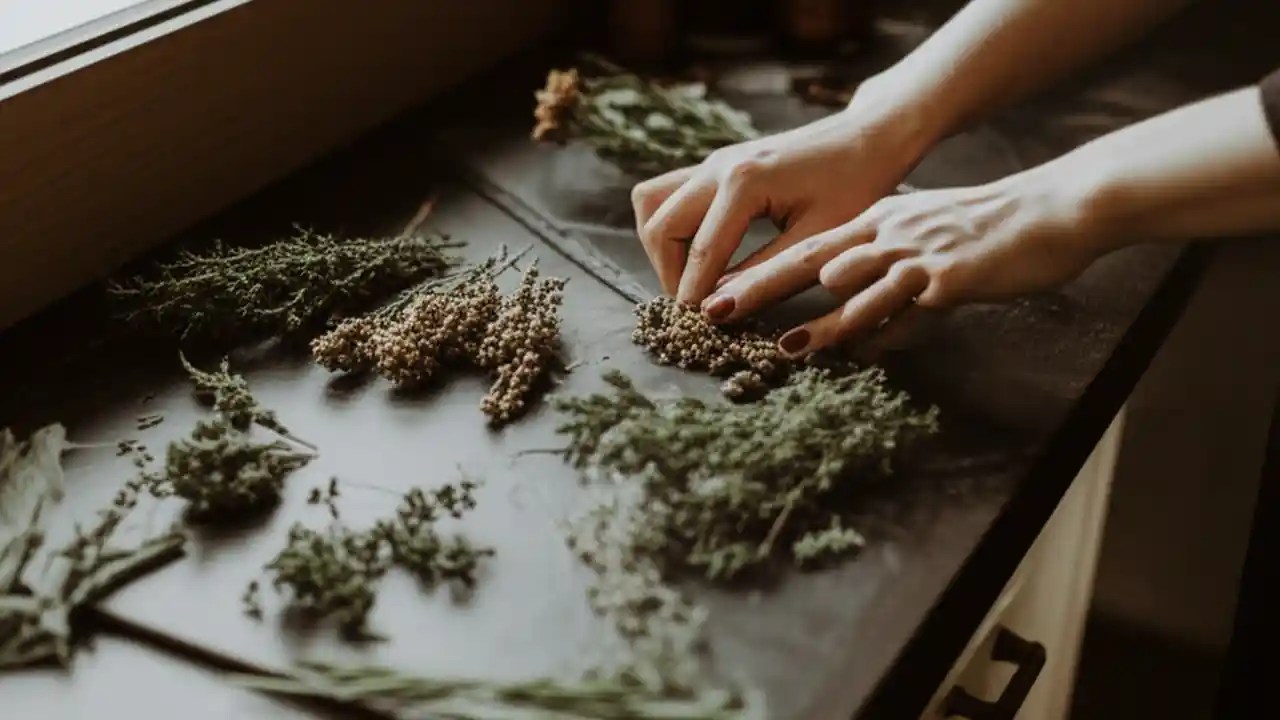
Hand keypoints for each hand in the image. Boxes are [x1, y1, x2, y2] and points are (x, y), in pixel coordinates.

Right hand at [630, 89, 933, 303]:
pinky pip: (667, 193)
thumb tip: (720, 307)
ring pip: (652, 203)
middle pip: (659, 225)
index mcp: (745, 181)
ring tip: (689, 280)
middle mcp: (718, 165)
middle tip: (692, 307)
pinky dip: (669, 226)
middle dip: (668, 273)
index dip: (692, 294)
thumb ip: (764, 273)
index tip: (693, 328)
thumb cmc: (856, 184)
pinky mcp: (714, 164)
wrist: (868, 136)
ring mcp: (712, 160)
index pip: (701, 250)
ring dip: (661, 245)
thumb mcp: (817, 238)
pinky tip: (698, 254)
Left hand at [705, 168, 1109, 355]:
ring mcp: (916, 253)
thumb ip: (890, 289)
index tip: (720, 292)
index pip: (808, 246)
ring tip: (786, 348)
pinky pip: (907, 309)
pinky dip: (883, 333)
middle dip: (763, 288)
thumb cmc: (989, 235)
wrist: (1051, 212)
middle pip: (811, 261)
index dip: (762, 271)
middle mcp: (888, 232)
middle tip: (719, 312)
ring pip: (856, 289)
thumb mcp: (929, 247)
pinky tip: (862, 355)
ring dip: (822, 322)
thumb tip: (862, 335)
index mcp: (878, 222)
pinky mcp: (948, 276)